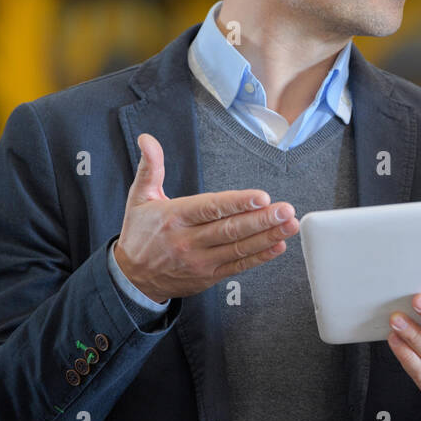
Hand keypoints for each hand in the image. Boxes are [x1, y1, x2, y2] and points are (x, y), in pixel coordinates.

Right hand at [113, 133, 299, 301]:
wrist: (131, 280)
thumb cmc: (139, 235)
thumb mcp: (139, 198)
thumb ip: (150, 167)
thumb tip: (147, 139)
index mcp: (174, 217)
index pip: (210, 208)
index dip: (237, 203)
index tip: (261, 196)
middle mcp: (188, 241)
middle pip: (230, 229)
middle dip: (262, 219)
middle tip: (286, 209)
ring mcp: (200, 261)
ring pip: (239, 248)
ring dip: (268, 237)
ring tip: (289, 225)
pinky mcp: (208, 277)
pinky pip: (238, 266)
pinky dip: (259, 257)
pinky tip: (277, 246)